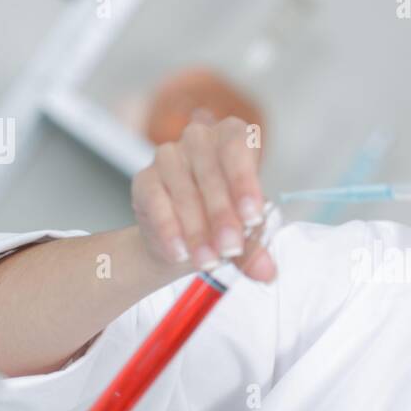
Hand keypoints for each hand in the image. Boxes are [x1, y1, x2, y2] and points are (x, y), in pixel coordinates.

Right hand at [131, 112, 276, 281]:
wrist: (181, 244)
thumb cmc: (221, 224)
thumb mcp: (244, 234)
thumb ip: (255, 248)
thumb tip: (266, 271)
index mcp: (233, 139)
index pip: (239, 146)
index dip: (245, 181)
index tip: (253, 217)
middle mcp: (200, 140)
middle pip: (212, 171)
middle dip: (223, 215)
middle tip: (230, 248)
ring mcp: (169, 156)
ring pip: (184, 190)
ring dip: (197, 230)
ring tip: (208, 260)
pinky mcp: (144, 179)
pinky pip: (155, 201)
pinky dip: (169, 230)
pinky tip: (180, 252)